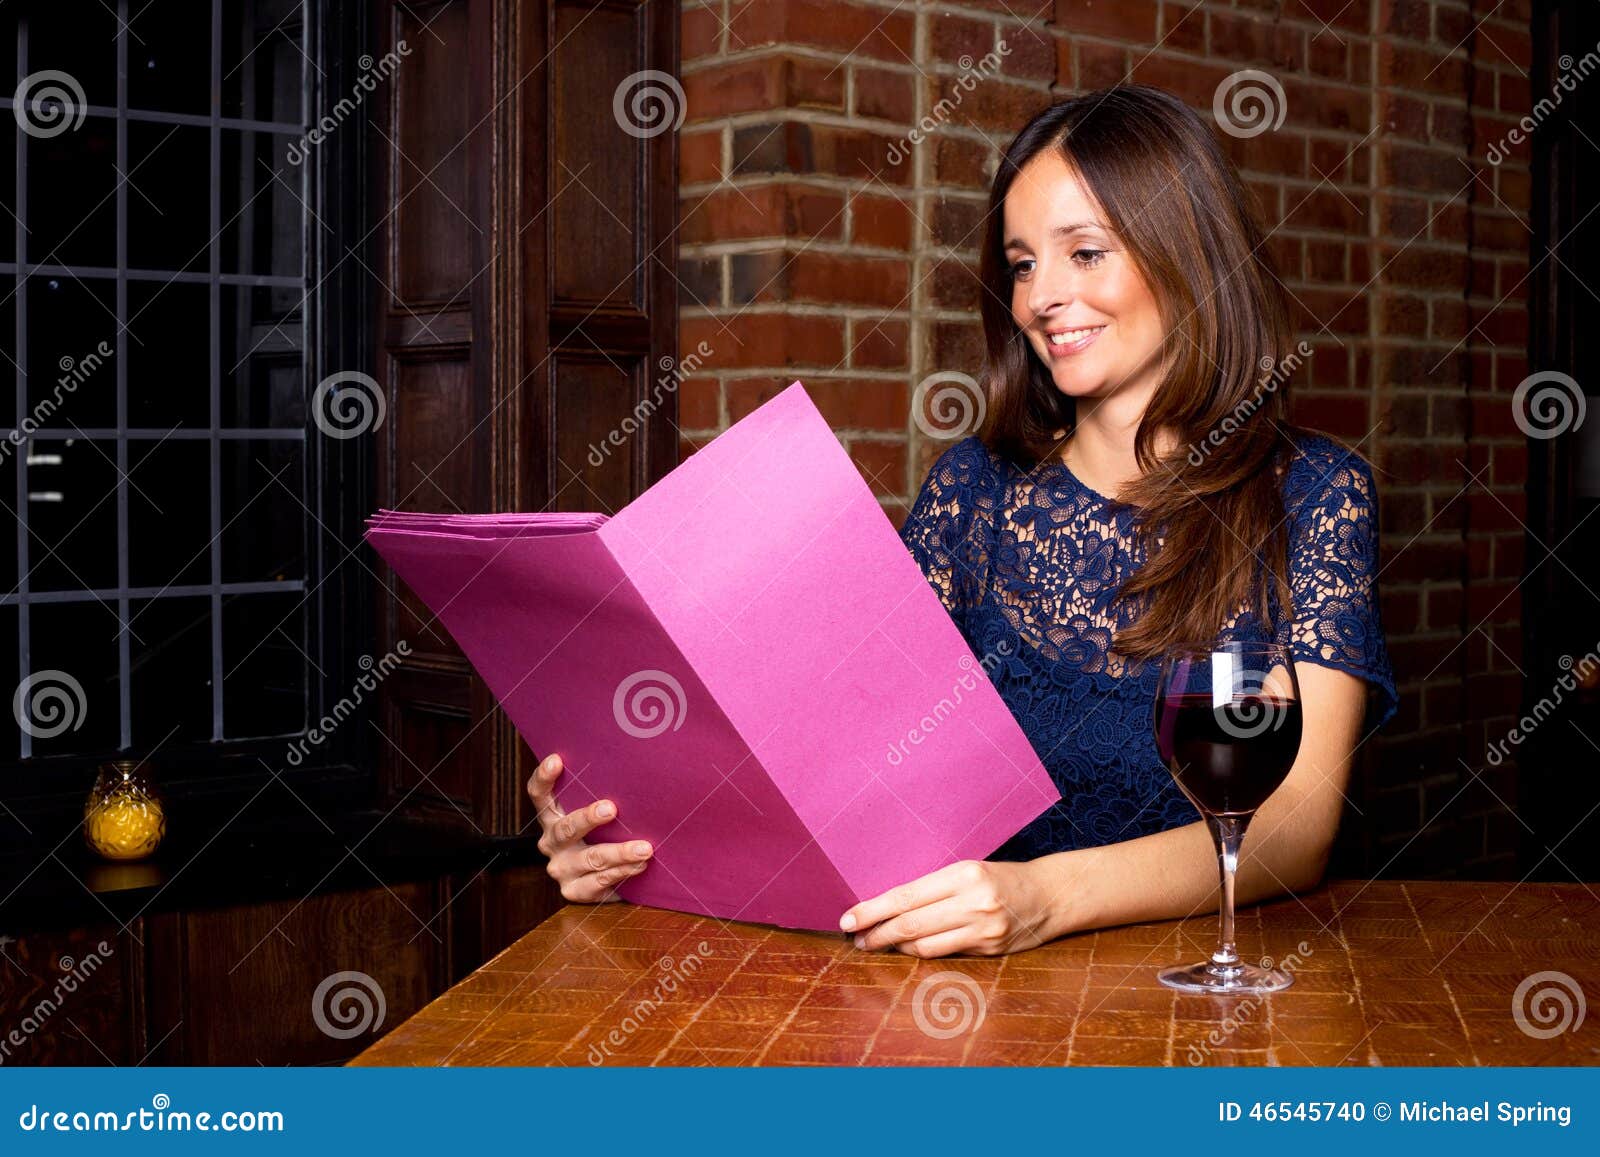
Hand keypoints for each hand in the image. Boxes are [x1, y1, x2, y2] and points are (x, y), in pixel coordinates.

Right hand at [526, 752, 652, 902]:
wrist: (605, 879)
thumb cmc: (605, 834)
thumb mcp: (597, 815)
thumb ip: (602, 795)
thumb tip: (635, 769)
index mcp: (552, 817)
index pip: (539, 795)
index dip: (544, 778)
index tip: (556, 760)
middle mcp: (551, 842)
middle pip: (566, 828)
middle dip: (588, 818)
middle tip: (611, 808)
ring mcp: (561, 868)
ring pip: (590, 858)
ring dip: (620, 852)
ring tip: (644, 848)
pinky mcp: (573, 891)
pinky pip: (600, 881)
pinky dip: (623, 872)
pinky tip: (639, 865)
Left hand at [839, 859, 1060, 956]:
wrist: (1050, 895)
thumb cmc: (1000, 878)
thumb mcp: (967, 870)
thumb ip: (932, 888)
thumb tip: (885, 907)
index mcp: (964, 874)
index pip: (906, 896)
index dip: (872, 910)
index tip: (848, 919)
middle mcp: (974, 902)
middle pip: (910, 924)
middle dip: (877, 933)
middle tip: (856, 939)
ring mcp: (983, 930)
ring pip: (924, 945)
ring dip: (896, 946)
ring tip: (879, 942)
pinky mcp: (989, 950)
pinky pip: (944, 954)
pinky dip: (922, 952)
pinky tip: (910, 947)